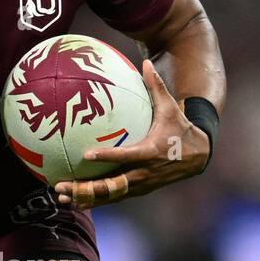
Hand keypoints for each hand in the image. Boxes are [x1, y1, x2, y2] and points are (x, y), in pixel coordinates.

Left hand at [54, 59, 210, 207]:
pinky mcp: (138, 190)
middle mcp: (144, 173)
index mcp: (150, 152)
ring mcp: (140, 185)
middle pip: (111, 185)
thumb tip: (145, 61)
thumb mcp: (171, 108)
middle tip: (61, 185)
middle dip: (86, 188)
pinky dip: (95, 199)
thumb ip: (156, 86)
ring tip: (60, 196)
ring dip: (85, 197)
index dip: (107, 156)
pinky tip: (74, 199)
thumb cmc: (181, 129)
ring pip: (109, 195)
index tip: (87, 154)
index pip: (125, 156)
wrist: (199, 157)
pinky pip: (113, 197)